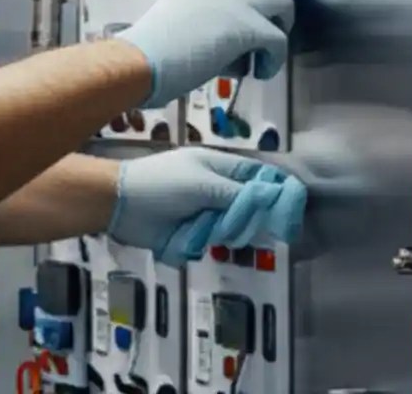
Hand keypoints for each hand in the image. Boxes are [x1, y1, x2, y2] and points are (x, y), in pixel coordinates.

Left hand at [108, 147, 306, 266]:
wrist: (119, 205)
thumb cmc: (160, 185)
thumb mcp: (202, 184)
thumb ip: (239, 194)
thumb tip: (274, 196)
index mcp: (222, 168)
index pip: (260, 178)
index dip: (277, 191)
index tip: (291, 209)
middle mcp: (219, 190)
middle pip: (252, 208)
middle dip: (244, 218)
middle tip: (227, 222)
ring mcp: (207, 213)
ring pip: (235, 228)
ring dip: (223, 231)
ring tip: (203, 228)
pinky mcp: (195, 233)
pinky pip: (215, 242)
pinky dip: (207, 242)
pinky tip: (194, 238)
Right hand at [116, 0, 294, 107]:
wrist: (140, 60)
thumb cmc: (150, 49)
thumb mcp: (179, 15)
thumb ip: (205, 15)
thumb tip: (226, 35)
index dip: (256, 0)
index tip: (255, 21)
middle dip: (275, 12)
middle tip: (266, 39)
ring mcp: (238, 0)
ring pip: (283, 5)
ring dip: (278, 32)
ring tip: (263, 57)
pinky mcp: (249, 26)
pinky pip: (278, 40)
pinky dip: (274, 60)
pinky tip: (259, 73)